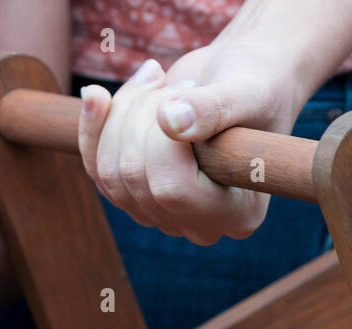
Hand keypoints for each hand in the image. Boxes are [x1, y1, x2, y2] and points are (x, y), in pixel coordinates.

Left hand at [78, 42, 306, 243]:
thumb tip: (167, 121)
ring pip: (108, 171)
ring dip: (122, 113)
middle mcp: (197, 225)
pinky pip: (94, 168)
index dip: (161, 138)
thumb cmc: (258, 87)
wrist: (239, 82)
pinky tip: (98, 94)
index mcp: (237, 214)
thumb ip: (215, 108)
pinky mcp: (133, 195)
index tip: (186, 91)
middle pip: (134, 177)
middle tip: (180, 83)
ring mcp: (161, 215)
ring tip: (158, 80)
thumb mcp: (250, 92)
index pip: (172, 189)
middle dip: (142, 115)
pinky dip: (92, 126)